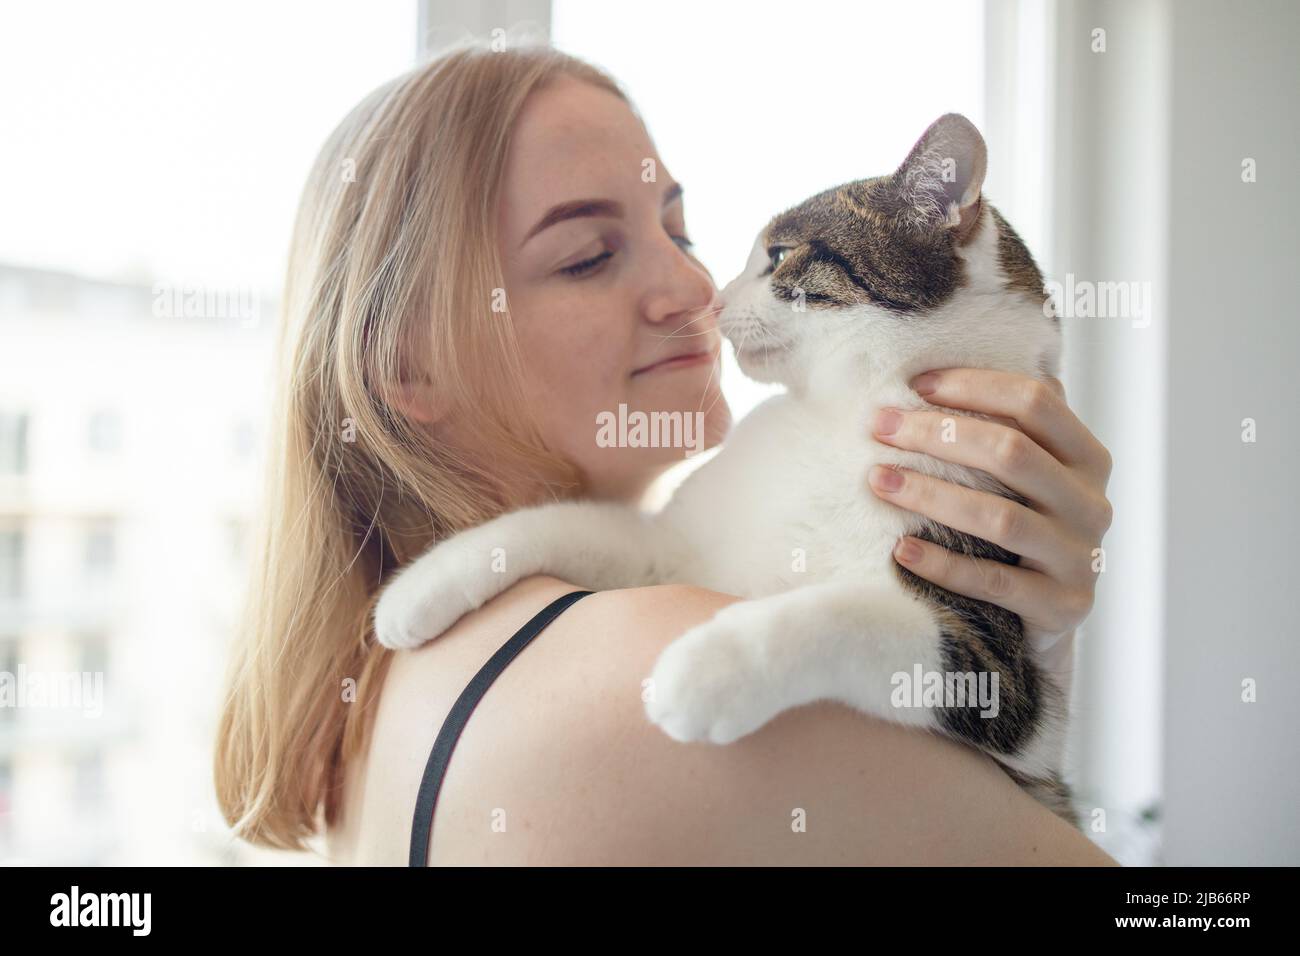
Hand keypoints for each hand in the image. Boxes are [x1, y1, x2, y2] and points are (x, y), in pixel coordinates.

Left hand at [867, 368, 1112, 648]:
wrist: (1050, 616)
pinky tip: (901, 549)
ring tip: (879, 480)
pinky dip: (943, 564)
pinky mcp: (1060, 606)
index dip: (974, 386)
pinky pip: (992, 581)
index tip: (914, 386)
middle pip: (1011, 453)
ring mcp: (1079, 557)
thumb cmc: (1026, 527)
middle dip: (936, 434)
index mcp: (1088, 457)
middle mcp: (1092, 503)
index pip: (1035, 402)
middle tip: (879, 427)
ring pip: (999, 517)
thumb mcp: (1032, 475)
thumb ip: (1012, 427)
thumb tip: (938, 372)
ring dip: (930, 495)